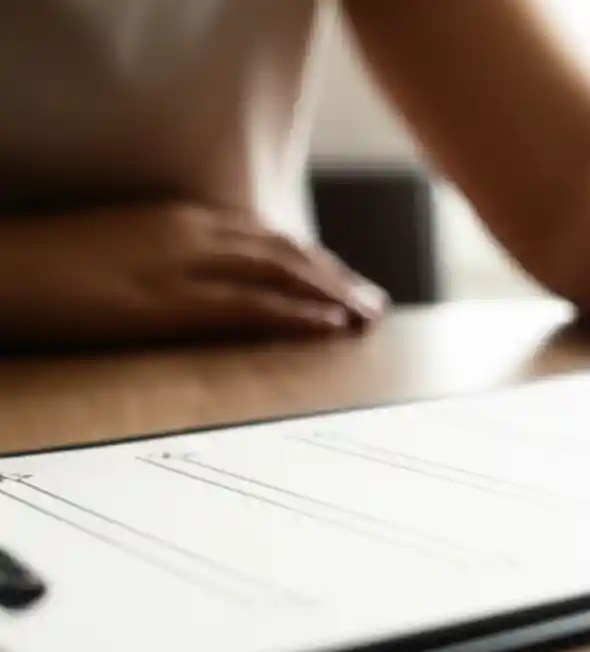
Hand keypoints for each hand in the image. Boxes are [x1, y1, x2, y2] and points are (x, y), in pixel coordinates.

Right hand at [0, 202, 388, 347]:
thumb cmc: (49, 267)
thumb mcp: (124, 252)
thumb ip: (172, 260)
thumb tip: (211, 285)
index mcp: (178, 219)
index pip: (265, 237)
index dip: (312, 260)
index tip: (343, 281)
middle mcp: (189, 233)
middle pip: (284, 251)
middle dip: (335, 277)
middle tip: (373, 302)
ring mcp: (179, 265)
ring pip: (279, 274)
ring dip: (332, 295)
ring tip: (368, 316)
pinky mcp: (165, 303)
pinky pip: (248, 308)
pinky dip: (296, 315)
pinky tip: (329, 327)